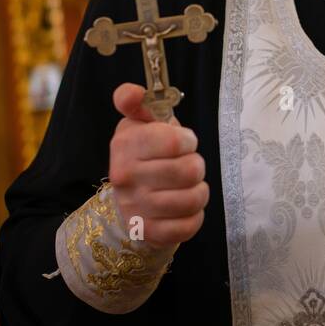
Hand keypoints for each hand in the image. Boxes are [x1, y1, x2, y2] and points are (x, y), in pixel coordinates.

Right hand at [107, 82, 208, 249]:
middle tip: (186, 166)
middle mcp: (126, 177)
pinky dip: (195, 217)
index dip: (187, 140)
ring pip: (193, 199)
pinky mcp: (148, 232)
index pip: (174, 141)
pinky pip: (189, 226)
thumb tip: (132, 92)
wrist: (129, 199)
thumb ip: (136, 102)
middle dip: (196, 166)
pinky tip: (184, 209)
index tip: (182, 142)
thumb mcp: (140, 122)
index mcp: (125, 145)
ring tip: (188, 187)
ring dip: (199, 192)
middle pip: (190, 170)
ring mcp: (136, 207)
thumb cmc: (145, 153)